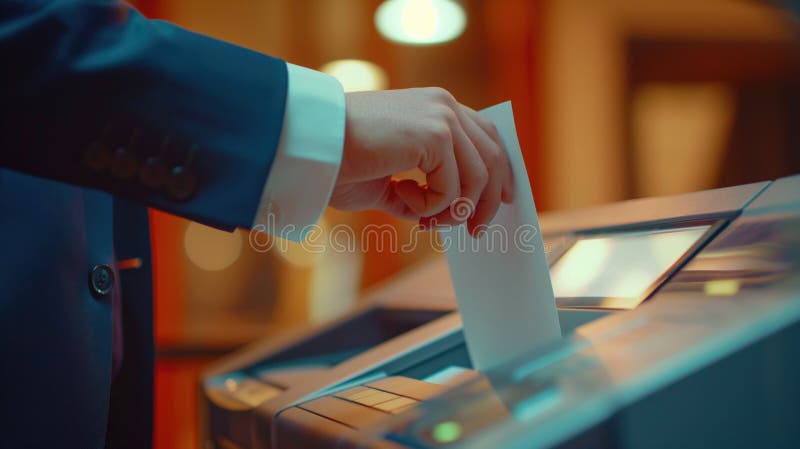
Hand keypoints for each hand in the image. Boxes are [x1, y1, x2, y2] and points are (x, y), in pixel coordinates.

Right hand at [329, 88, 514, 234]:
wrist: (312, 146)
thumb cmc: (338, 160)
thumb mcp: (385, 179)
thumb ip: (416, 190)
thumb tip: (437, 215)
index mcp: (435, 106)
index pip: (485, 136)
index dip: (499, 169)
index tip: (503, 199)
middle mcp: (443, 105)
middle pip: (492, 158)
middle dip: (487, 201)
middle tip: (474, 231)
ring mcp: (442, 116)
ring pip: (477, 178)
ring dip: (453, 210)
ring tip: (423, 219)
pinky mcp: (435, 134)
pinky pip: (452, 188)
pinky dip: (430, 206)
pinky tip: (400, 196)